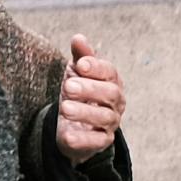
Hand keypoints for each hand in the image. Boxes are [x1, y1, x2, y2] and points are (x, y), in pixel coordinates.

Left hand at [54, 42, 122, 158]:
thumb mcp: (77, 73)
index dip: (96, 68)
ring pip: (104, 118)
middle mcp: (116, 102)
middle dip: (90, 90)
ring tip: (64, 108)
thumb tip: (78, 37)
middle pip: (111, 94)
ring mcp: (110, 123)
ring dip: (84, 113)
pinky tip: (68, 135)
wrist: (73, 125)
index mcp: (111, 81)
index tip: (80, 65)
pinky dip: (83, 139)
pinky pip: (96, 141)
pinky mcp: (101, 142)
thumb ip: (80, 56)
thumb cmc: (78, 93)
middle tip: (67, 87)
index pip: (110, 72)